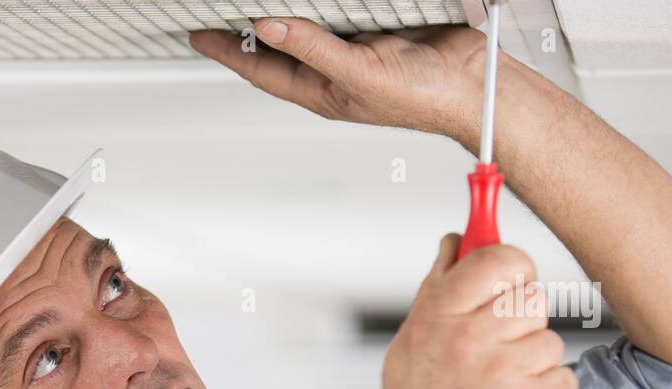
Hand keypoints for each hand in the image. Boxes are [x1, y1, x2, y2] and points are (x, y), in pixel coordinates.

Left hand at [188, 19, 493, 143]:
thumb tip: (269, 28)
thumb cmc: (422, 97)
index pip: (260, 69)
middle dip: (246, 30)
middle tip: (217, 11)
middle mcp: (331, 69)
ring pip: (306, 25)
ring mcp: (352, 47)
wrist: (472, 83)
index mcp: (319, 89)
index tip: (199, 35)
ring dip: (282, 11)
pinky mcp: (375, 26)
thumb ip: (312, 50)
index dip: (227, 52)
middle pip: (277, 46)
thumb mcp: (357, 75)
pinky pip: (339, 9)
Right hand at [375, 234, 577, 388]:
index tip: (509, 278)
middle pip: (532, 299)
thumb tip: (455, 241)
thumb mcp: (409, 345)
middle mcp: (469, 340)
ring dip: (531, 367)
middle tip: (492, 355)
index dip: (512, 267)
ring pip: (550, 342)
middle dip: (520, 325)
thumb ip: (436, 289)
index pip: (498, 259)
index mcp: (437, 317)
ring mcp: (505, 374)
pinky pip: (564, 380)